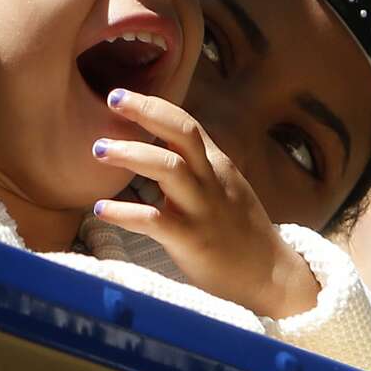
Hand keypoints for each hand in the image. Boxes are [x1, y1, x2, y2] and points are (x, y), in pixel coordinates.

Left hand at [90, 88, 317, 317]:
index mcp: (217, 165)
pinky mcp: (193, 241)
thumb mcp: (223, 186)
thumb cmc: (240, 230)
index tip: (120, 94)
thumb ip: (197, 162)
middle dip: (147, 112)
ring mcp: (203, 210)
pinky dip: (125, 213)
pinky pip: (155, 221)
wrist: (271, 276)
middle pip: (182, 133)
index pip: (186, 124)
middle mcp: (211, 180)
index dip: (153, 106)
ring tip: (98, 150)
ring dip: (132, 154)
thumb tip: (161, 138)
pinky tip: (100, 209)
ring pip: (169, 168)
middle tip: (112, 99)